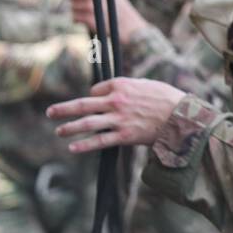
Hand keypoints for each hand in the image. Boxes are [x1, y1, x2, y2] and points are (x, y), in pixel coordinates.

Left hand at [47, 77, 182, 151]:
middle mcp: (116, 101)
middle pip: (83, 105)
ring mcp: (119, 119)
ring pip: (87, 123)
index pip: (97, 90)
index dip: (94, 96)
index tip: (94, 101)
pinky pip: (100, 141)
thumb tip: (111, 91)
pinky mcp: (124, 136)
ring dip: (70, 128)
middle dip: (64, 109)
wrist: (181, 117)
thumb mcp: (146, 84)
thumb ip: (127, 86)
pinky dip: (85, 145)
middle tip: (50, 112)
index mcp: (121, 85)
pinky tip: (73, 148)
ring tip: (59, 131)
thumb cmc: (167, 99)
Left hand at [66, 0, 145, 41]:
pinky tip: (86, 21)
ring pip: (73, 5)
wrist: (132, 28)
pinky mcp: (91, 18)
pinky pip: (75, 17)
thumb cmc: (120, 10)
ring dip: (77, 10)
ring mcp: (93, 4)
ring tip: (89, 14)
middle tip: (80, 4)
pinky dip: (78, 19)